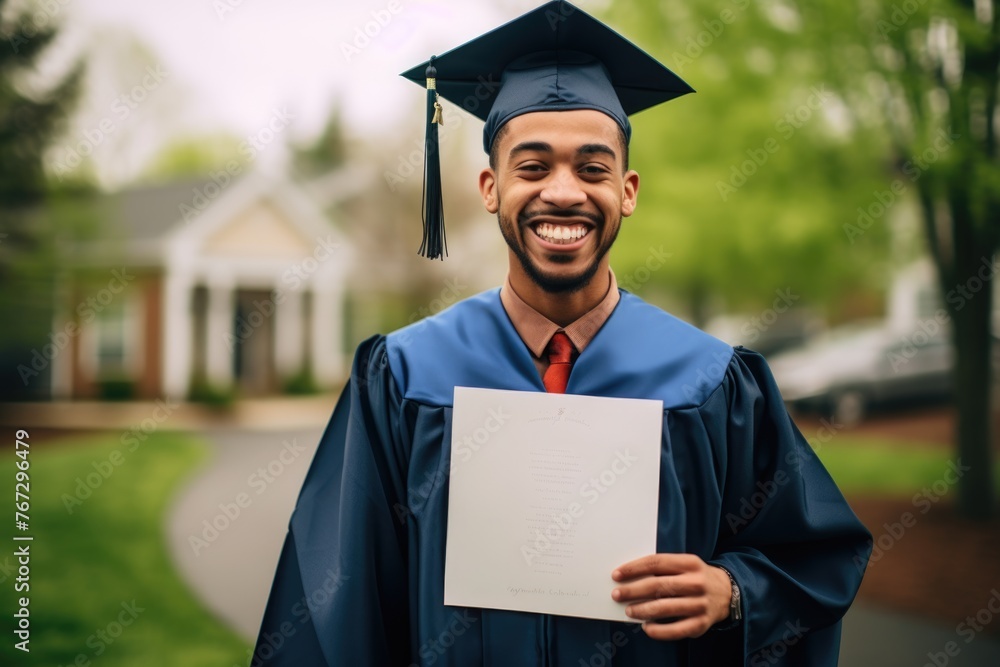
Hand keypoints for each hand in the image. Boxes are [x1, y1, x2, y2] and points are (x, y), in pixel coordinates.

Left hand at [611, 553, 731, 639]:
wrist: (728, 593)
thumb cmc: (696, 577)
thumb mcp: (685, 565)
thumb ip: (663, 569)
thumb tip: (630, 577)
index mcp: (690, 563)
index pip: (656, 562)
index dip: (634, 568)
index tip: (617, 574)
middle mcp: (696, 582)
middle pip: (658, 585)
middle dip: (633, 590)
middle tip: (617, 594)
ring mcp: (700, 604)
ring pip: (665, 608)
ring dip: (642, 610)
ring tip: (629, 611)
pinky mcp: (701, 624)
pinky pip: (676, 630)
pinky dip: (658, 631)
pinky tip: (646, 627)